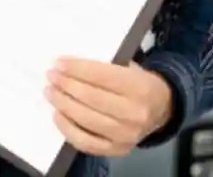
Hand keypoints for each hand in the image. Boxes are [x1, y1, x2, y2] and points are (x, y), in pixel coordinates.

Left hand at [44, 58, 173, 158]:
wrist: (161, 109)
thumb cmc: (139, 84)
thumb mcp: (130, 68)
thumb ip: (105, 68)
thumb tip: (68, 66)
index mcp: (140, 88)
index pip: (102, 76)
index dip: (77, 69)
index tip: (59, 63)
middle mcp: (135, 113)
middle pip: (92, 98)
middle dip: (66, 85)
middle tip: (51, 76)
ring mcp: (126, 135)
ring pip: (86, 120)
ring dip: (63, 104)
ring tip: (51, 92)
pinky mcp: (117, 150)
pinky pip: (86, 142)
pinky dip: (67, 128)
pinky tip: (58, 114)